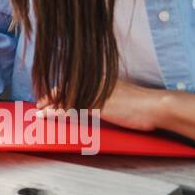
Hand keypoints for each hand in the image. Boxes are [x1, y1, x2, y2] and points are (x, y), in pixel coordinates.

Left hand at [40, 81, 167, 132]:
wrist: (155, 106)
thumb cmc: (142, 105)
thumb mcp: (122, 96)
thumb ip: (108, 96)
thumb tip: (99, 104)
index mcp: (101, 79)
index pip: (75, 83)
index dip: (60, 91)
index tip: (49, 97)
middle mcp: (96, 83)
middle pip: (67, 89)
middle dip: (51, 98)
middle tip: (39, 105)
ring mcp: (96, 94)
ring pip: (66, 98)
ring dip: (51, 106)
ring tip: (39, 112)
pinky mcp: (97, 106)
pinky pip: (71, 109)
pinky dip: (58, 112)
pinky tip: (49, 115)